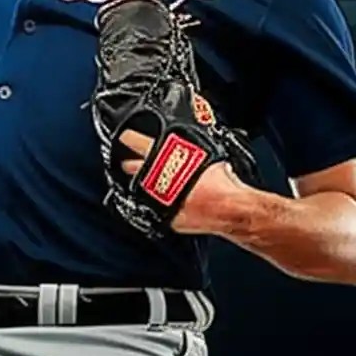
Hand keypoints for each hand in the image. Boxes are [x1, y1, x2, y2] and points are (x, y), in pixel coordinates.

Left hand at [119, 129, 249, 235]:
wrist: (229, 208)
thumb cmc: (222, 181)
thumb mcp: (208, 155)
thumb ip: (194, 151)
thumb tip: (194, 149)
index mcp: (165, 156)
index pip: (137, 142)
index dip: (130, 138)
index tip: (126, 138)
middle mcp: (156, 178)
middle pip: (132, 167)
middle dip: (132, 165)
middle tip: (133, 163)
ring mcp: (158, 200)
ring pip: (140, 190)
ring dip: (143, 185)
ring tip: (147, 183)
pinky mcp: (164, 218)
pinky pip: (155, 209)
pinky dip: (160, 206)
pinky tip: (166, 203)